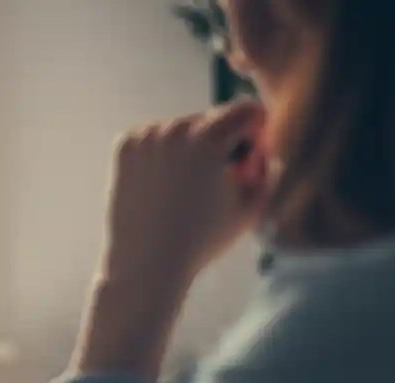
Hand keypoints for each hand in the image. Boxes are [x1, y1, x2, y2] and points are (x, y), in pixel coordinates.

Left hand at [72, 101, 270, 378]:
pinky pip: (155, 137)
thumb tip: (262, 147)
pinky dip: (162, 154)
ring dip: (190, 148)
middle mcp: (175, 129)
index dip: (256, 133)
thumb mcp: (253, 205)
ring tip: (186, 189)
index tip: (248, 160)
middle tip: (216, 182)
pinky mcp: (125, 146)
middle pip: (213, 119)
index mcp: (210, 137)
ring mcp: (146, 136)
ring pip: (182, 128)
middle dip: (222, 143)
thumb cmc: (204, 239)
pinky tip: (161, 185)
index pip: (247, 109)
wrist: (147, 262)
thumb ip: (269, 167)